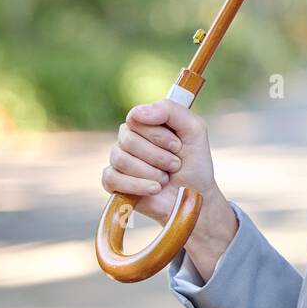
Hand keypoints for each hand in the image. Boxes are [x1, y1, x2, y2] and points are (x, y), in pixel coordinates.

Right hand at [101, 100, 235, 254]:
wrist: (194, 197)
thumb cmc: (194, 162)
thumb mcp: (194, 129)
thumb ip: (170, 110)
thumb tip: (135, 113)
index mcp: (146, 122)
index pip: (136, 118)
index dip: (157, 134)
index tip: (177, 145)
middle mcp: (129, 138)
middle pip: (128, 140)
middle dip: (158, 156)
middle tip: (175, 165)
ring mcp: (119, 159)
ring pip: (121, 159)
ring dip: (151, 172)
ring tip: (166, 178)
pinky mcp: (113, 182)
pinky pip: (112, 178)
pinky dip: (137, 185)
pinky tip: (154, 189)